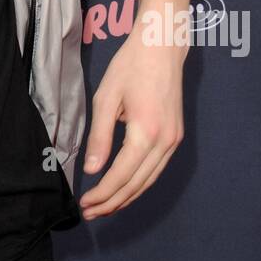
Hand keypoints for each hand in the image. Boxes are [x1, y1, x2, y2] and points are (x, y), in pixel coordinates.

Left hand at [79, 10, 186, 220]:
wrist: (162, 47)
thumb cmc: (130, 66)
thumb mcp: (106, 98)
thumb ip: (99, 136)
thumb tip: (91, 170)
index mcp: (146, 132)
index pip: (121, 175)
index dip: (102, 194)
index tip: (84, 204)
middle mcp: (165, 142)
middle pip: (137, 184)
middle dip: (113, 202)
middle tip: (90, 214)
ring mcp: (174, 141)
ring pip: (149, 181)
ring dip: (126, 197)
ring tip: (104, 208)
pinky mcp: (176, 136)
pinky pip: (156, 169)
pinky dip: (139, 183)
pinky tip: (124, 189)